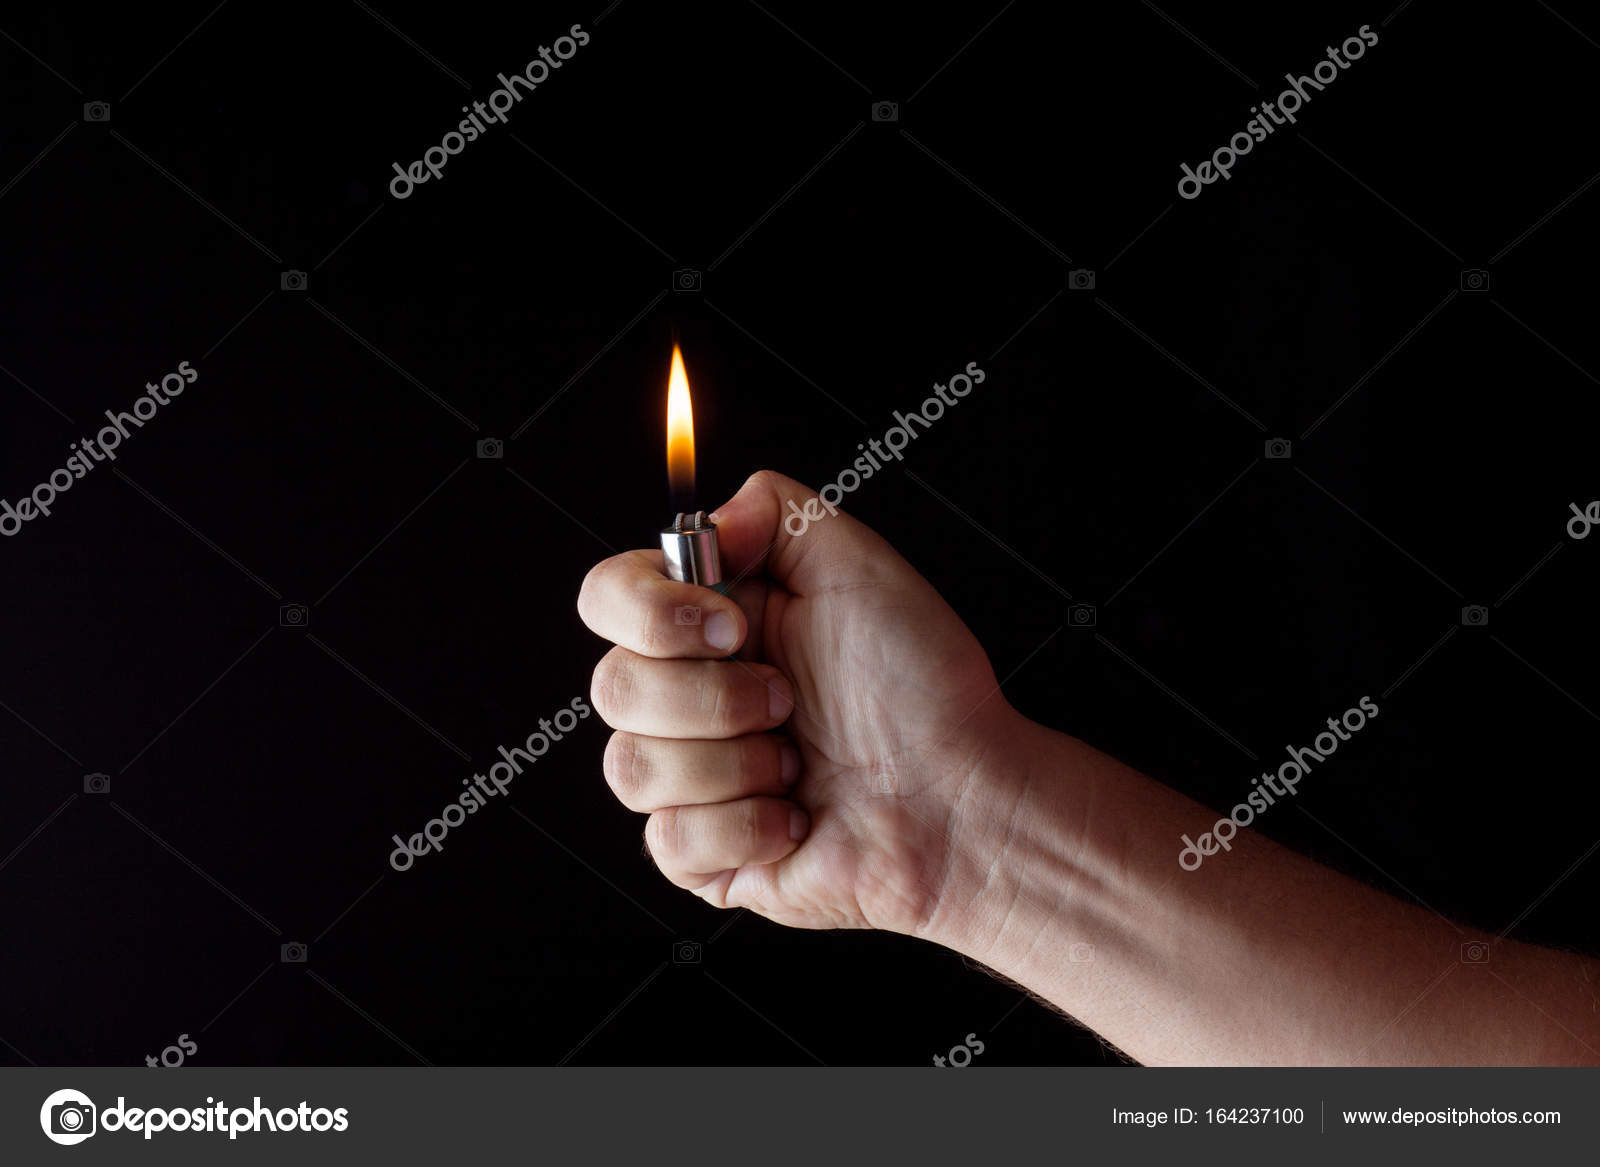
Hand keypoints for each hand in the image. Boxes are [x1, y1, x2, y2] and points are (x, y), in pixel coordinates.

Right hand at [577, 470, 1039, 934]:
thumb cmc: (922, 687)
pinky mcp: (700, 854)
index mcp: (708, 625)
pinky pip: (667, 839)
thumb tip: (700, 524)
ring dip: (733, 764)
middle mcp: (688, 697)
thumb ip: (772, 509)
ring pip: (630, 768)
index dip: (653, 613)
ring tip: (796, 764)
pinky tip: (794, 819)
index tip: (735, 627)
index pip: (607, 596)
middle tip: (789, 701)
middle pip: (612, 686)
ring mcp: (687, 779)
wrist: (959, 799)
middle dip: (715, 697)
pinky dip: (745, 827)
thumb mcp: (857, 564)